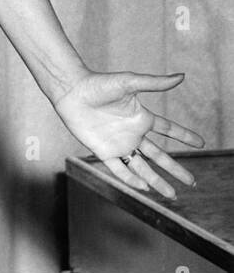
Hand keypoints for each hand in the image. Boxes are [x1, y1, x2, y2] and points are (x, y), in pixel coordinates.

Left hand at [53, 70, 203, 198]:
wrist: (71, 91)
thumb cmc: (99, 83)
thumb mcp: (129, 83)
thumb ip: (154, 83)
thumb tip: (181, 77)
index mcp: (142, 117)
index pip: (168, 129)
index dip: (184, 136)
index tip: (201, 143)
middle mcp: (132, 132)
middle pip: (159, 156)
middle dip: (175, 169)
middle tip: (192, 182)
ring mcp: (118, 143)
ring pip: (142, 167)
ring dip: (157, 181)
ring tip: (173, 195)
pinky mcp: (103, 150)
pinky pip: (120, 169)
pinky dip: (132, 180)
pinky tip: (144, 188)